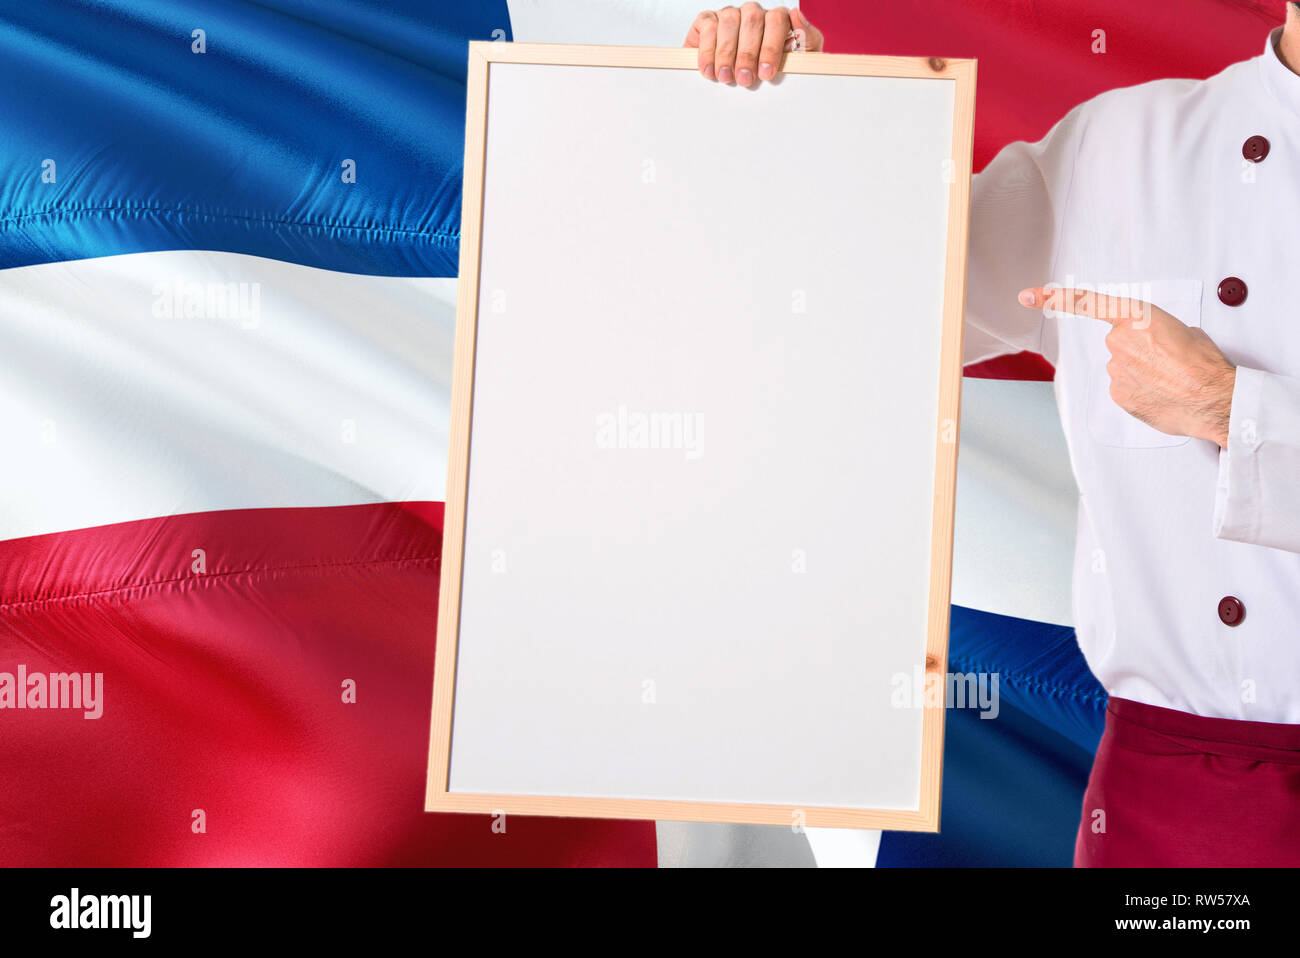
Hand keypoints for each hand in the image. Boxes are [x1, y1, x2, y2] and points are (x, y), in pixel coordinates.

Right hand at [684, 5, 822, 85]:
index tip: (766, 72)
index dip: (771, 46)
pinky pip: (707, 27)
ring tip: (726, 77)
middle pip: (752, 21)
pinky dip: (707, 50)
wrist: (744, 82)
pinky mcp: (708, 20)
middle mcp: (753, 13)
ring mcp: (730, 14)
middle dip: (748, 53)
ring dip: (727, 53)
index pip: (777, 20)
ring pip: (729, 22)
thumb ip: (807, 38)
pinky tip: (709, 70)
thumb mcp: (799, 59)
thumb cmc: (772, 71)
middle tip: (744, 79)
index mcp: (776, 19)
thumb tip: (796, 14)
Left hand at [1018, 286, 1237, 447]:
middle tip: (1167, 360)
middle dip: (1139, 350)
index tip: (1029, 296)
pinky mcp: (1117, 395)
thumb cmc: (1204, 364)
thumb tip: (1153, 341)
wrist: (1214, 398)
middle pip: (1119, 342)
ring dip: (1142, 372)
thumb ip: (1155, 329)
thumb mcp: (1183, 330)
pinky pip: (1125, 388)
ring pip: (1122, 367)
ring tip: (1170, 379)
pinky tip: (1161, 393)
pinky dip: (1140, 390)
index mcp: (1136, 318)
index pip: (1086, 303)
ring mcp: (1115, 369)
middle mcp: (1119, 341)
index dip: (1054, 298)